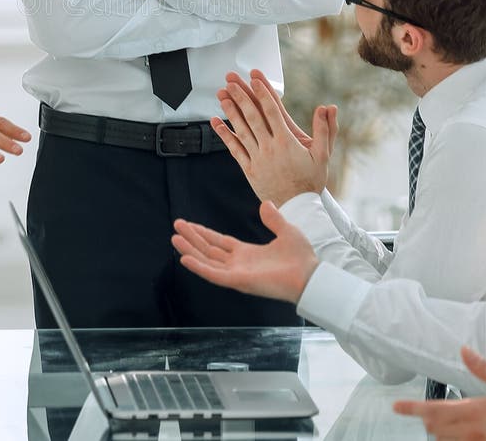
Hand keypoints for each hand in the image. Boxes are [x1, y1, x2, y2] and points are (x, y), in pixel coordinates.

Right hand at [172, 200, 318, 303]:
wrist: (311, 276)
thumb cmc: (302, 258)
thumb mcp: (286, 230)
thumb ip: (273, 219)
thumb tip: (264, 204)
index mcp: (248, 254)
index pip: (219, 242)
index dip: (204, 234)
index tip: (189, 225)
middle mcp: (239, 264)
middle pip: (209, 250)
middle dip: (192, 238)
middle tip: (176, 227)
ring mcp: (237, 273)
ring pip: (207, 260)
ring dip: (190, 249)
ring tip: (174, 238)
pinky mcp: (239, 281)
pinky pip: (214, 274)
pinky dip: (199, 267)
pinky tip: (185, 258)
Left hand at [211, 72, 337, 204]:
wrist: (298, 208)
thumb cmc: (311, 181)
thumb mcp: (323, 155)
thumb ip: (325, 129)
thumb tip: (328, 107)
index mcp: (287, 141)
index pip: (272, 111)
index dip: (262, 92)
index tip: (254, 78)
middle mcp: (270, 147)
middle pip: (253, 116)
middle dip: (241, 96)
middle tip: (231, 80)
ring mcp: (258, 158)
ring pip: (241, 130)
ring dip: (230, 111)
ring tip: (222, 95)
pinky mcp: (249, 169)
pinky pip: (234, 149)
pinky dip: (224, 135)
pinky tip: (215, 122)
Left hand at [393, 348, 485, 438]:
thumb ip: (483, 369)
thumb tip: (463, 348)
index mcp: (475, 410)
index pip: (435, 409)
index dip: (413, 409)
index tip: (395, 407)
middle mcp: (472, 431)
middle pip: (436, 428)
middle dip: (425, 419)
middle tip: (420, 411)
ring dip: (438, 432)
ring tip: (435, 422)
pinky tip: (454, 434)